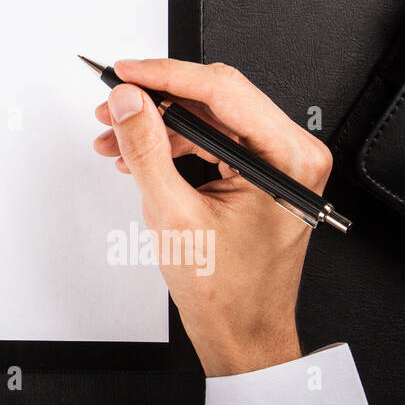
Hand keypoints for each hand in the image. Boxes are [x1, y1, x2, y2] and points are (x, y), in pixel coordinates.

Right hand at [92, 59, 331, 376]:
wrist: (242, 331)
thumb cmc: (230, 290)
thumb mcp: (174, 214)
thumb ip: (146, 149)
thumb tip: (128, 102)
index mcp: (288, 157)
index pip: (222, 90)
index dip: (165, 76)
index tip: (126, 72)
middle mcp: (291, 152)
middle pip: (214, 97)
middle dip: (155, 100)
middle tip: (113, 103)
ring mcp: (276, 161)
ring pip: (206, 117)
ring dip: (156, 125)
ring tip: (114, 137)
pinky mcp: (258, 170)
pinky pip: (210, 139)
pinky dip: (170, 142)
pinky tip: (137, 154)